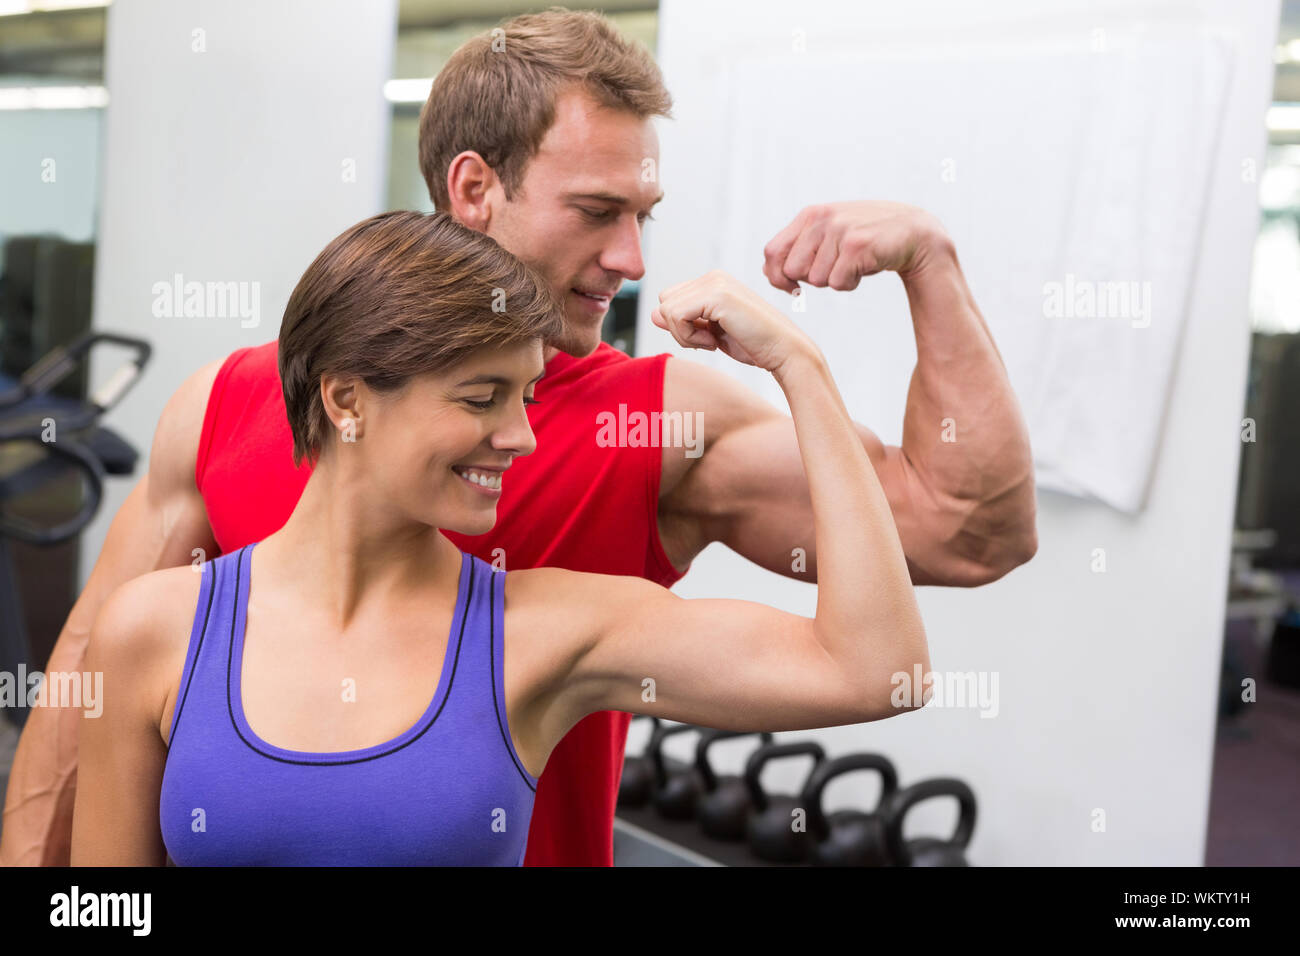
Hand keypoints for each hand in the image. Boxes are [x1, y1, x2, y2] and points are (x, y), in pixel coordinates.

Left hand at [652, 270, 817, 372]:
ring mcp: (714, 283)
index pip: (670, 300)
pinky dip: (689, 336)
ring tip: (713, 340)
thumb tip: (653, 314)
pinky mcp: (716, 295)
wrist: (783, 352)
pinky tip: (714, 341)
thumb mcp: (711, 333)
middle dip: (680, 329)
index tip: (708, 337)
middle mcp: (713, 277)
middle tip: (709, 340)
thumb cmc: (754, 345)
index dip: (682, 326)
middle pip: (664, 302)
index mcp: (713, 282)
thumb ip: (683, 321)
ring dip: (685, 335)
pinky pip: (675, 316)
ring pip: (666, 309)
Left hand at [762, 201, 951, 291]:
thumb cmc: (865, 239)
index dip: (776, 276)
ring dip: (835, 280)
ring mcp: (839, 230)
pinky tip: (865, 267)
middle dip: (811, 279)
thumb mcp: (828, 235)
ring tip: (853, 264)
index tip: (793, 287)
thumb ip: (799, 248)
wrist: (913, 232)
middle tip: (835, 268)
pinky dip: (851, 284)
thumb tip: (769, 272)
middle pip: (792, 270)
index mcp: (809, 215)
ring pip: (816, 280)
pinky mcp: (857, 245)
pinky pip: (837, 283)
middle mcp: (821, 219)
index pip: (772, 252)